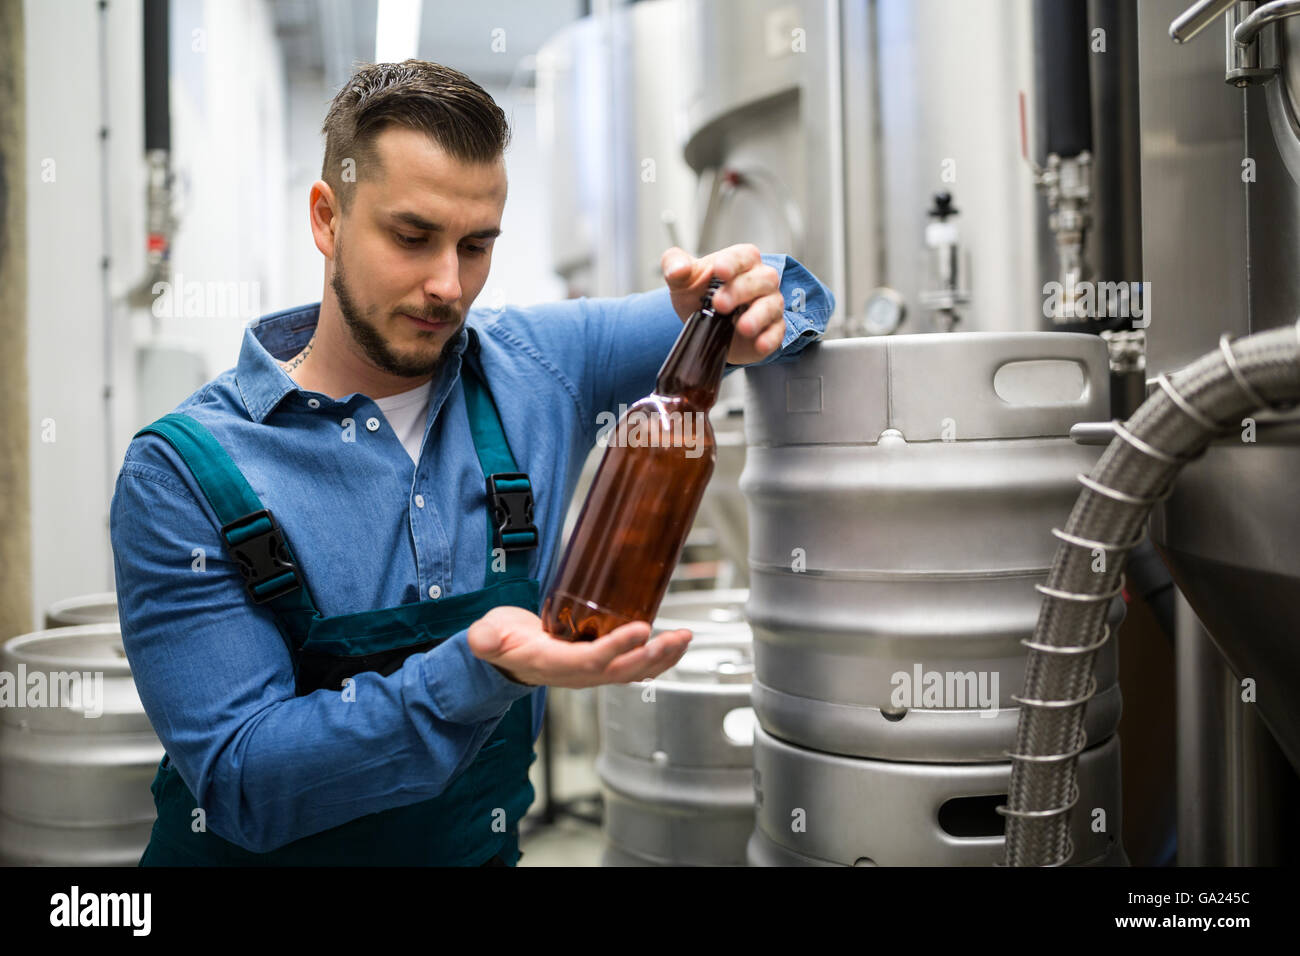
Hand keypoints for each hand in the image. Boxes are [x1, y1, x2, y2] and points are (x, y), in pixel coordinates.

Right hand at [467, 605, 692, 688]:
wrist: (506, 655)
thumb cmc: (501, 642)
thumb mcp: (487, 635)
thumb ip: (485, 638)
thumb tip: (482, 638)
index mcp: (553, 664)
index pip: (590, 660)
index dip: (617, 647)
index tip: (641, 629)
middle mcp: (577, 673)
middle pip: (621, 671)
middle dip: (652, 656)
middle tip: (676, 637)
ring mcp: (591, 671)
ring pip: (633, 671)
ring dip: (662, 658)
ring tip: (684, 638)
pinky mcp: (600, 663)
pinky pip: (633, 665)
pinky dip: (657, 656)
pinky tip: (674, 642)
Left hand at [661, 243, 785, 364]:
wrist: (705, 326)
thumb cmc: (699, 295)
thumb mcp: (682, 280)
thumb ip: (675, 266)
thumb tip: (677, 269)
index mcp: (741, 261)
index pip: (742, 256)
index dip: (732, 263)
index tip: (720, 270)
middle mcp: (760, 280)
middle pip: (761, 279)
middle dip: (740, 291)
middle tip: (719, 304)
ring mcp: (769, 304)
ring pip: (771, 305)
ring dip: (758, 316)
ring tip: (742, 327)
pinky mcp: (771, 329)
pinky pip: (776, 332)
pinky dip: (769, 338)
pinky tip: (759, 344)